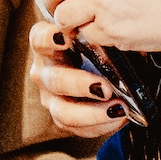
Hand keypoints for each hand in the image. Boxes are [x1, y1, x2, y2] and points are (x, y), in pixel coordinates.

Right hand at [29, 20, 129, 139]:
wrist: (104, 62)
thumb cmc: (99, 40)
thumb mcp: (98, 31)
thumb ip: (100, 32)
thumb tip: (114, 36)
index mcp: (47, 43)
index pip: (40, 39)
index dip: (50, 40)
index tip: (65, 39)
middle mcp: (44, 70)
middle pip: (55, 80)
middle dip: (81, 85)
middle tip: (105, 88)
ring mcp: (50, 97)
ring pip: (63, 112)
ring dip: (92, 113)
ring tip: (119, 109)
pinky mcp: (62, 117)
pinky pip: (78, 128)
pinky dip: (101, 125)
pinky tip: (120, 117)